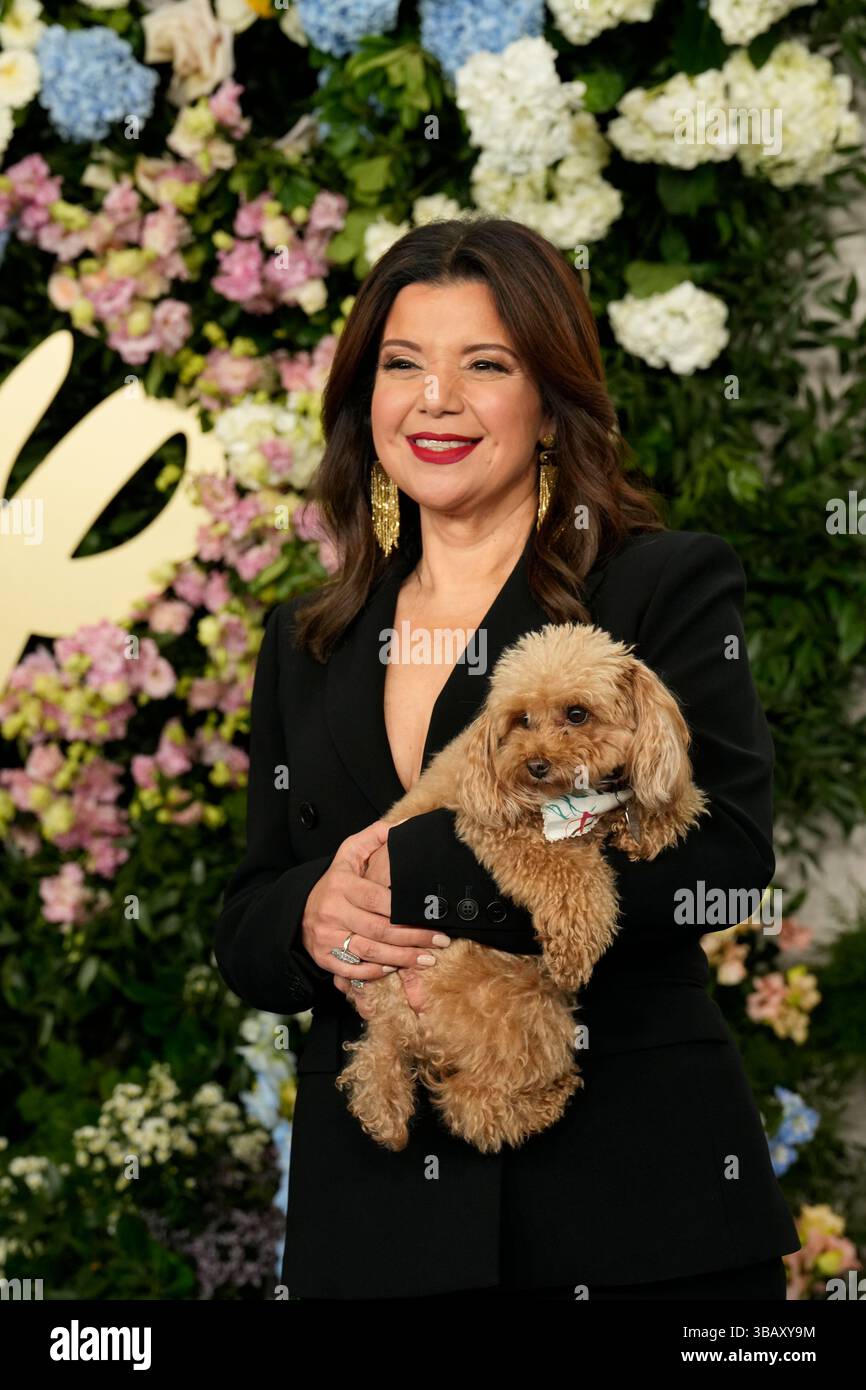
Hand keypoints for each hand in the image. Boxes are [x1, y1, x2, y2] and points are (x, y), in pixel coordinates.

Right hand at [301, 820, 451, 992]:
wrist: (301, 909)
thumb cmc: (336, 880)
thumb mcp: (350, 852)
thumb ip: (375, 836)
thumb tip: (404, 825)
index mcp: (341, 884)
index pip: (379, 900)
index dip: (407, 911)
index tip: (433, 916)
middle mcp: (332, 911)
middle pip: (379, 929)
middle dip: (413, 938)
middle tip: (439, 942)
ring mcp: (327, 937)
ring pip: (370, 951)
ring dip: (402, 958)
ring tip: (427, 959)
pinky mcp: (324, 957)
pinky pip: (354, 969)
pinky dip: (377, 971)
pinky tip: (396, 968)